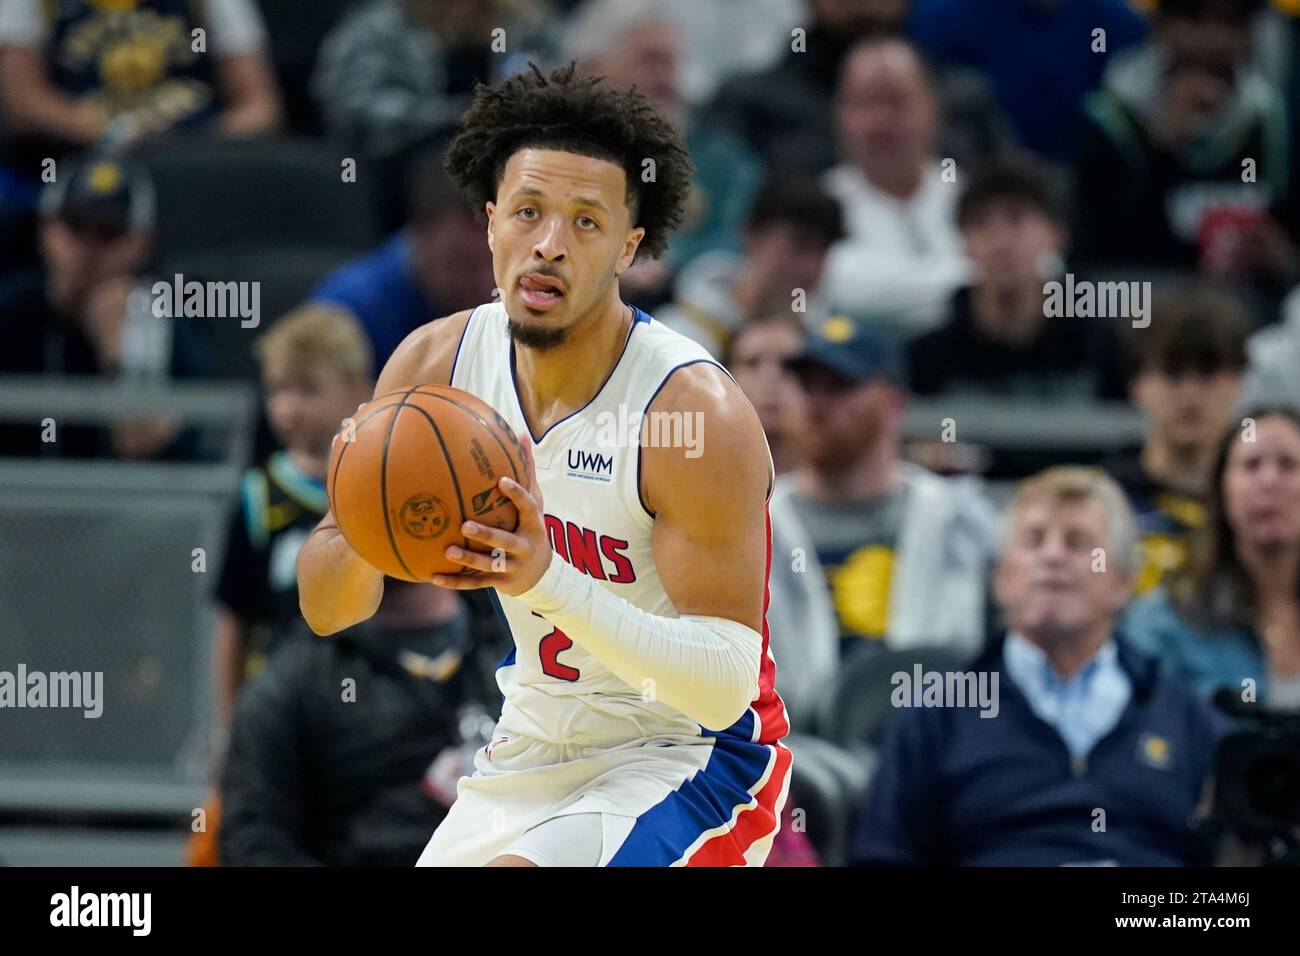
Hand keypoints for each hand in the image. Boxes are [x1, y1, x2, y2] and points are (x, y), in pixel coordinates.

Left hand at [432, 432, 552, 595]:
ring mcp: (513, 568)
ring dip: (469, 558)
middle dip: (488, 534)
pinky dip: (455, 582)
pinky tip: (433, 577)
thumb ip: (526, 472)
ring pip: (489, 565)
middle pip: (506, 542)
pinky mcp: (500, 583)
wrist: (543, 575)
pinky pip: (475, 583)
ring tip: (448, 550)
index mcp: (533, 525)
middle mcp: (525, 547)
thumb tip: (519, 433)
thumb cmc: (532, 528)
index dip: (517, 495)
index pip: (528, 507)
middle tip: (466, 524)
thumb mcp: (535, 503)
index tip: (501, 481)